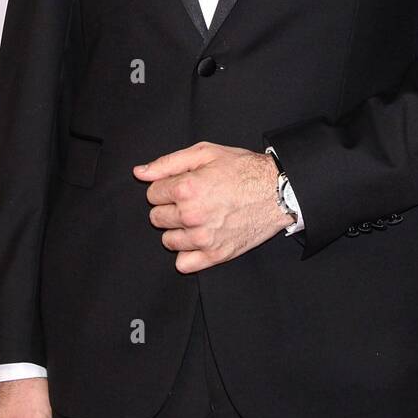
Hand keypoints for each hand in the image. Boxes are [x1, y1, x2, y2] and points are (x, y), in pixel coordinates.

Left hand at [133, 141, 286, 272]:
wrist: (277, 191)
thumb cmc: (244, 170)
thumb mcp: (205, 153)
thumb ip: (168, 163)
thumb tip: (140, 173)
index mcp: (186, 188)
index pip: (152, 194)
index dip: (166, 187)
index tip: (181, 186)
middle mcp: (192, 215)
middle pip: (156, 218)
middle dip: (170, 208)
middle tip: (191, 200)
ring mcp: (203, 238)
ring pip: (168, 240)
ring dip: (178, 230)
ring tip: (198, 218)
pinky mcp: (216, 255)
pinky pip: (183, 263)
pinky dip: (187, 253)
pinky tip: (199, 238)